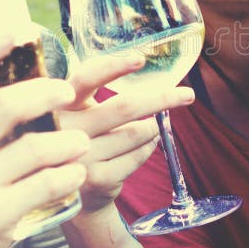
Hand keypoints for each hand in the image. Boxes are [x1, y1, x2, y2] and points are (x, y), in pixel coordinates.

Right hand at [57, 52, 193, 212]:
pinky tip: (142, 148)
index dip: (113, 67)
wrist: (70, 188)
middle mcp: (65, 129)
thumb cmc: (83, 136)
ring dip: (151, 128)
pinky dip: (148, 148)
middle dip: (161, 99)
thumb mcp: (80, 110)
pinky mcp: (95, 179)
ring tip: (148, 128)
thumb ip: (97, 90)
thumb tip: (146, 70)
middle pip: (124, 107)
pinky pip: (138, 156)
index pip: (87, 78)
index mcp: (61, 103)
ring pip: (136, 133)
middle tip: (187, 95)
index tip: (140, 59)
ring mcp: (79, 156)